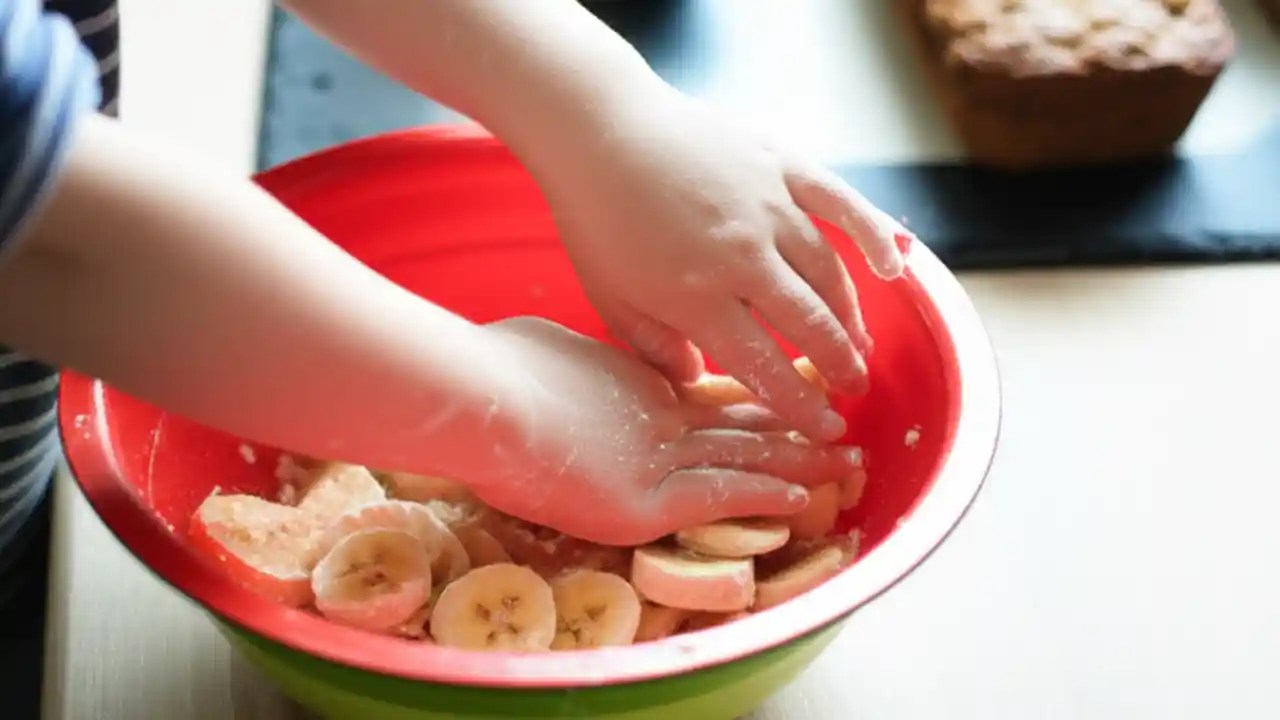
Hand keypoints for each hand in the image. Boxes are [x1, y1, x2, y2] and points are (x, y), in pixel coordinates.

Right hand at [465, 317, 861, 545]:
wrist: (481, 398)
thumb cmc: (499, 366)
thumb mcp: (552, 350)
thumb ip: (585, 366)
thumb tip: (580, 371)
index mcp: (637, 382)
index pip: (708, 400)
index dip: (750, 402)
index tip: (787, 398)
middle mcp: (660, 415)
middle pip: (741, 423)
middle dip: (792, 427)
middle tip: (839, 426)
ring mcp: (657, 455)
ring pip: (744, 456)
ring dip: (798, 462)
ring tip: (844, 463)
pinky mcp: (647, 501)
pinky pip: (719, 495)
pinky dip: (761, 496)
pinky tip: (799, 499)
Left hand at [536, 86, 910, 442]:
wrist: (599, 129)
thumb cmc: (597, 219)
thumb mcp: (611, 300)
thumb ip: (656, 349)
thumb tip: (698, 383)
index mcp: (698, 298)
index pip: (764, 366)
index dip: (799, 404)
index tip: (824, 428)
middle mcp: (742, 258)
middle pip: (808, 325)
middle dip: (838, 366)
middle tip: (852, 392)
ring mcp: (767, 208)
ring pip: (828, 273)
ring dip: (851, 316)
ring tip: (860, 347)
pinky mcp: (780, 164)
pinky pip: (840, 203)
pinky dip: (872, 234)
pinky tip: (892, 267)